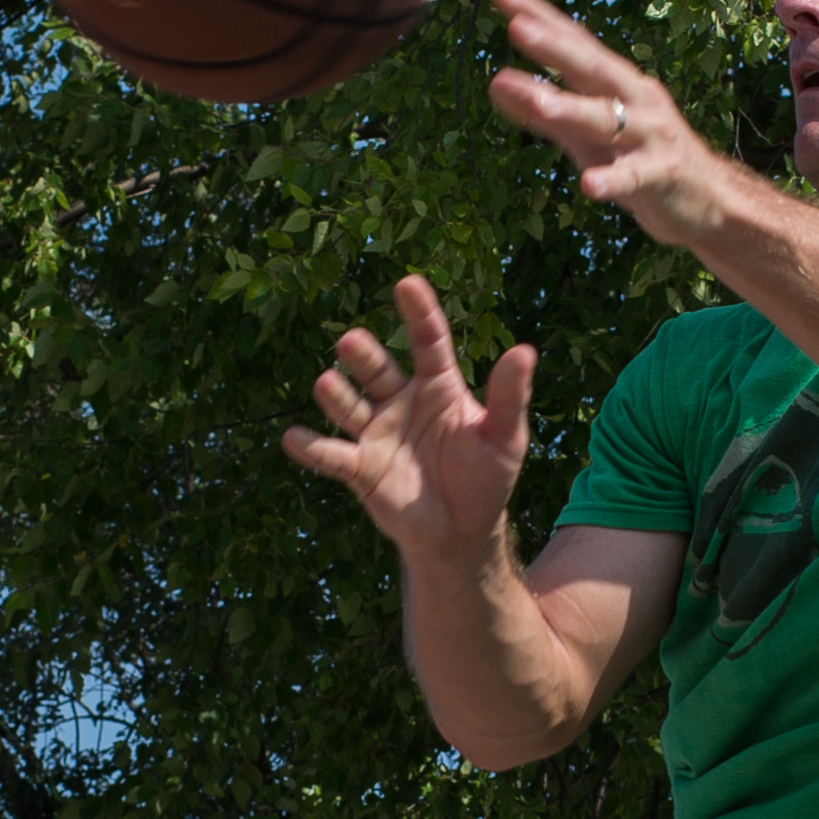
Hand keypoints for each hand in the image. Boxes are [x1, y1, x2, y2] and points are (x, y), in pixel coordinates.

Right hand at [285, 272, 538, 564]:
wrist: (463, 534)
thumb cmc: (485, 480)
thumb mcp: (505, 438)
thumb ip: (509, 397)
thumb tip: (524, 351)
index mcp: (438, 386)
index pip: (427, 341)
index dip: (418, 313)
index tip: (406, 284)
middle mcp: (401, 401)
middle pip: (378, 370)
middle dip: (363, 356)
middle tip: (352, 343)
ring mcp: (377, 433)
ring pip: (350, 406)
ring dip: (336, 395)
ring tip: (327, 384)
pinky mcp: (361, 468)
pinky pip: (332, 456)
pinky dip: (312, 448)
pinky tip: (294, 438)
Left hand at [483, 0, 732, 250]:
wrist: (708, 199)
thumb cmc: (640, 159)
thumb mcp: (586, 135)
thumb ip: (543, 113)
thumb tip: (495, 85)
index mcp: (614, 82)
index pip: (573, 42)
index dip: (539, 16)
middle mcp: (635, 98)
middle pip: (591, 67)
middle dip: (555, 47)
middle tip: (518, 28)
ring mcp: (652, 134)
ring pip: (608, 118)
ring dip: (573, 108)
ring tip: (538, 101)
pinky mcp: (664, 174)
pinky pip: (635, 177)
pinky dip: (614, 180)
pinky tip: (590, 186)